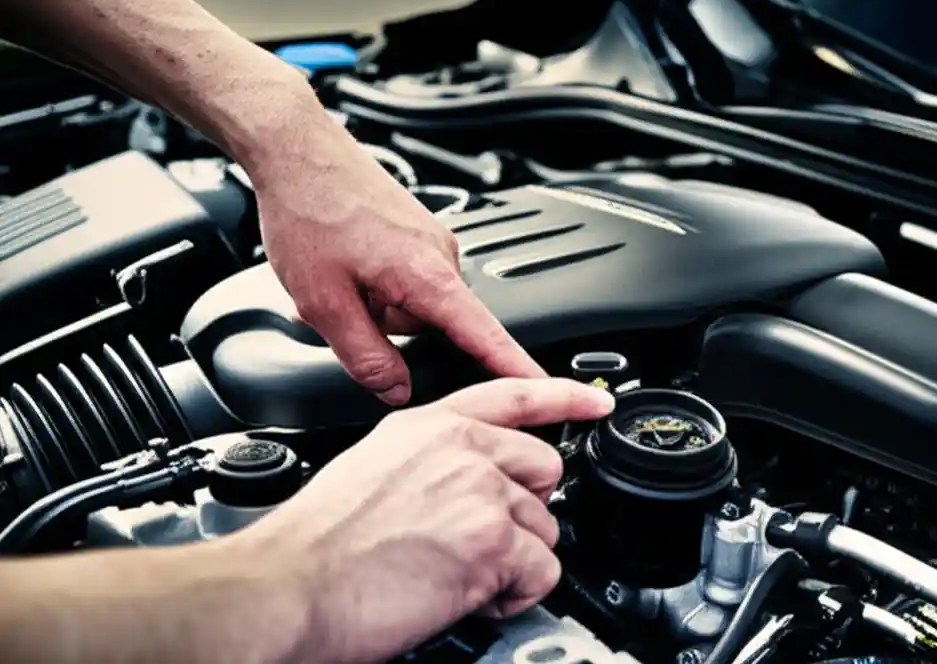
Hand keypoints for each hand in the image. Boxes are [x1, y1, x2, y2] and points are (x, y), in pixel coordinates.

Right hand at [225, 377, 613, 662]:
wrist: (287, 589)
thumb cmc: (316, 547)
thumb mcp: (374, 469)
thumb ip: (431, 461)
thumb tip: (470, 482)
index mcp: (428, 425)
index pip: (513, 395)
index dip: (564, 397)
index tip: (594, 404)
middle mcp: (460, 448)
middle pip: (545, 469)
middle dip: (523, 512)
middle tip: (475, 543)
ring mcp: (480, 490)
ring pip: (545, 528)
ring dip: (512, 562)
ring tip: (454, 576)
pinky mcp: (492, 539)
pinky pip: (543, 571)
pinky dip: (513, 595)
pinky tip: (468, 596)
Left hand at [250, 115, 543, 404]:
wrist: (298, 149)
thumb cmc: (310, 212)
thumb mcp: (325, 303)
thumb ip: (365, 357)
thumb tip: (396, 390)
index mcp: (428, 276)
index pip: (485, 336)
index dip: (514, 367)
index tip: (543, 386)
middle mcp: (441, 255)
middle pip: (437, 325)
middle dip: (390, 330)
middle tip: (339, 307)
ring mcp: (431, 240)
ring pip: (416, 303)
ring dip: (378, 305)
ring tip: (336, 278)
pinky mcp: (417, 231)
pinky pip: (408, 279)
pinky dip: (376, 283)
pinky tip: (344, 263)